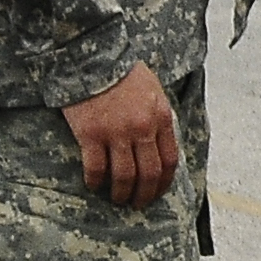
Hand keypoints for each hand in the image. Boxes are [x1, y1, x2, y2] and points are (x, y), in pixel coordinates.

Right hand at [63, 62, 180, 206]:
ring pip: (124, 176)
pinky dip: (95, 181)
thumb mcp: (153, 91)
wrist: (93, 56)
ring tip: (117, 199)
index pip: (170, 160)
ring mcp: (117, 133)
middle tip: (138, 204)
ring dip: (121, 193)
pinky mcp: (91, 134)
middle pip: (150, 173)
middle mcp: (142, 128)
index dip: (165, 182)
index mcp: (161, 117)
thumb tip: (159, 144)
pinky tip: (93, 185)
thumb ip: (158, 117)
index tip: (158, 192)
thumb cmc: (122, 72)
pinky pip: (96, 168)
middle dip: (145, 194)